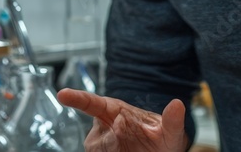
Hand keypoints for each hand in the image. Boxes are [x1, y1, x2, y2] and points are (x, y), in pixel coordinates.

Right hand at [56, 88, 187, 151]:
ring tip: (129, 149)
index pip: (92, 102)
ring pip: (98, 150)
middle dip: (112, 141)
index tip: (62, 94)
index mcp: (116, 111)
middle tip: (129, 138)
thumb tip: (178, 104)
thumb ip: (172, 120)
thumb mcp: (170, 132)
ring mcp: (101, 144)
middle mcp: (104, 127)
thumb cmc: (162, 141)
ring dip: (113, 150)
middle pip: (96, 138)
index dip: (77, 98)